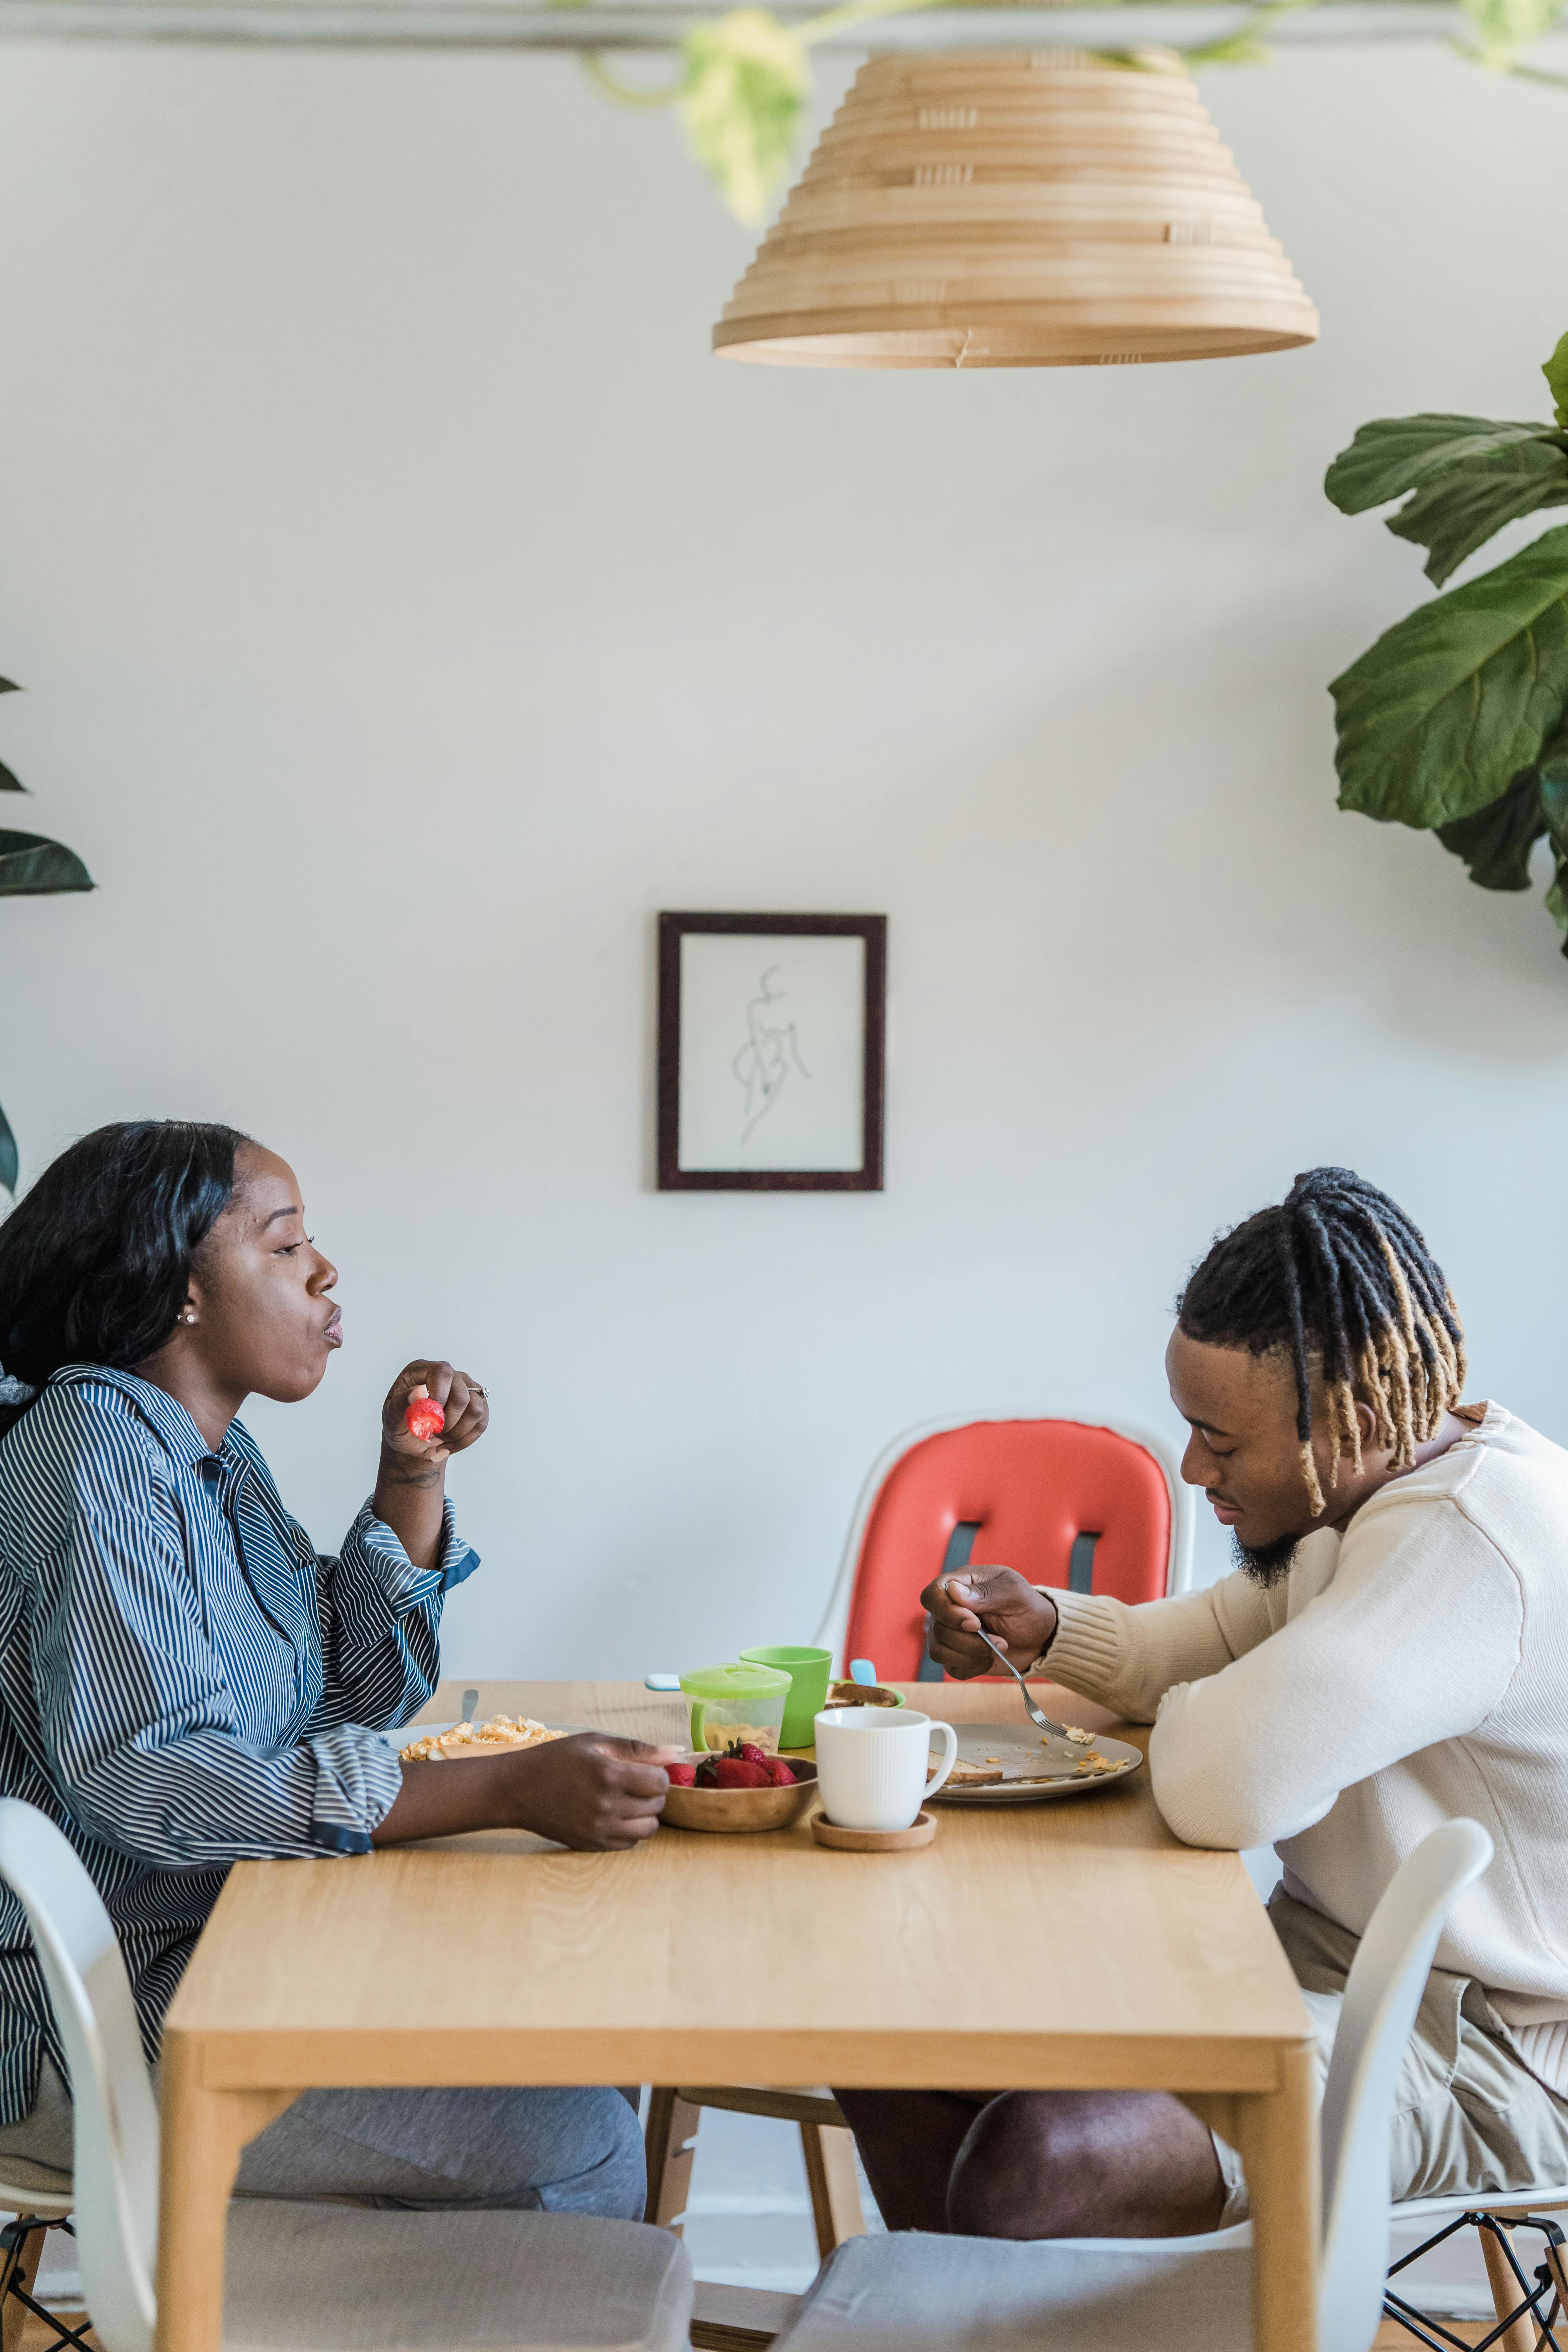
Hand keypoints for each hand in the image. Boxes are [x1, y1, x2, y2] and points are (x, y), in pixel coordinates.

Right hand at [374, 1734, 680, 1852]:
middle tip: (632, 1782)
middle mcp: (607, 1806)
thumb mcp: (594, 1742)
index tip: (644, 1769)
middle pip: (657, 1804)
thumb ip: (636, 1748)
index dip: (657, 1773)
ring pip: (648, 1828)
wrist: (517, 1790)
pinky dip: (630, 1830)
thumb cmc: (556, 1759)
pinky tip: (615, 1815)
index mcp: (609, 1775)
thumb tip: (676, 1752)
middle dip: (651, 1792)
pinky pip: (629, 1843)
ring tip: (626, 1800)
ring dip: (645, 1813)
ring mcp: (599, 1829)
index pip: (660, 1781)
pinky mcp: (592, 1845)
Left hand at [380, 1360, 489, 1475]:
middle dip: (448, 1422)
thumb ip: (401, 1403)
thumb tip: (419, 1392)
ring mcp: (465, 1387)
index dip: (441, 1395)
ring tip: (440, 1437)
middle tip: (432, 1432)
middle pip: (461, 1394)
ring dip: (457, 1432)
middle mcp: (447, 1374)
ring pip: (476, 1409)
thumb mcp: (391, 1418)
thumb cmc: (400, 1427)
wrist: (412, 1443)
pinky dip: (465, 1439)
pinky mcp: (477, 1403)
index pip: (442, 1372)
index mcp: (422, 1370)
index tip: (432, 1417)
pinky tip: (450, 1443)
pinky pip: (482, 1422)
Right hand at [921, 1565, 1057, 1679]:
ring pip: (938, 1650)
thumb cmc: (1027, 1607)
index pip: (931, 1596)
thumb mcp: (1016, 1594)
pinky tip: (989, 1659)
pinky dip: (973, 1667)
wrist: (1040, 1636)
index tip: (975, 1624)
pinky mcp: (957, 1656)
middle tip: (1000, 1639)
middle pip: (937, 1628)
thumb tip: (953, 1591)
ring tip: (998, 1647)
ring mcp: (950, 1633)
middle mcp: (949, 1608)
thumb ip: (986, 1592)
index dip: (947, 1613)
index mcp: (960, 1584)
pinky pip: (951, 1667)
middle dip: (969, 1640)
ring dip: (972, 1654)